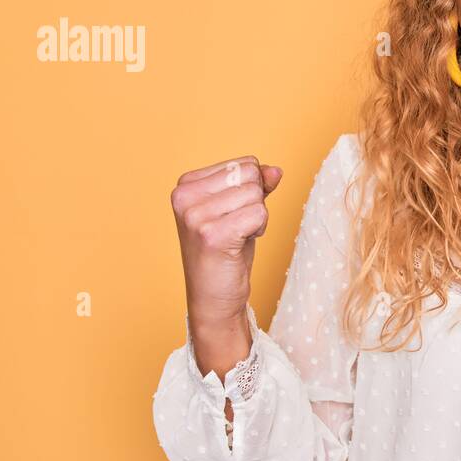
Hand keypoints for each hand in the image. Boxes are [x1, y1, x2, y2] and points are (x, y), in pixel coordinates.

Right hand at [171, 156, 283, 328]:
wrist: (213, 297)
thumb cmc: (226, 252)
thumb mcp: (239, 209)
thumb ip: (256, 185)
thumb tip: (275, 170)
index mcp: (186, 185)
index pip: (243, 163)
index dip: (251, 189)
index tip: (232, 214)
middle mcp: (184, 197)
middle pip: (250, 176)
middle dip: (255, 202)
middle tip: (237, 227)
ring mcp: (195, 216)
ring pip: (256, 195)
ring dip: (257, 218)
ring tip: (237, 236)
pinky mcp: (212, 235)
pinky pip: (259, 213)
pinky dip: (259, 229)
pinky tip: (241, 244)